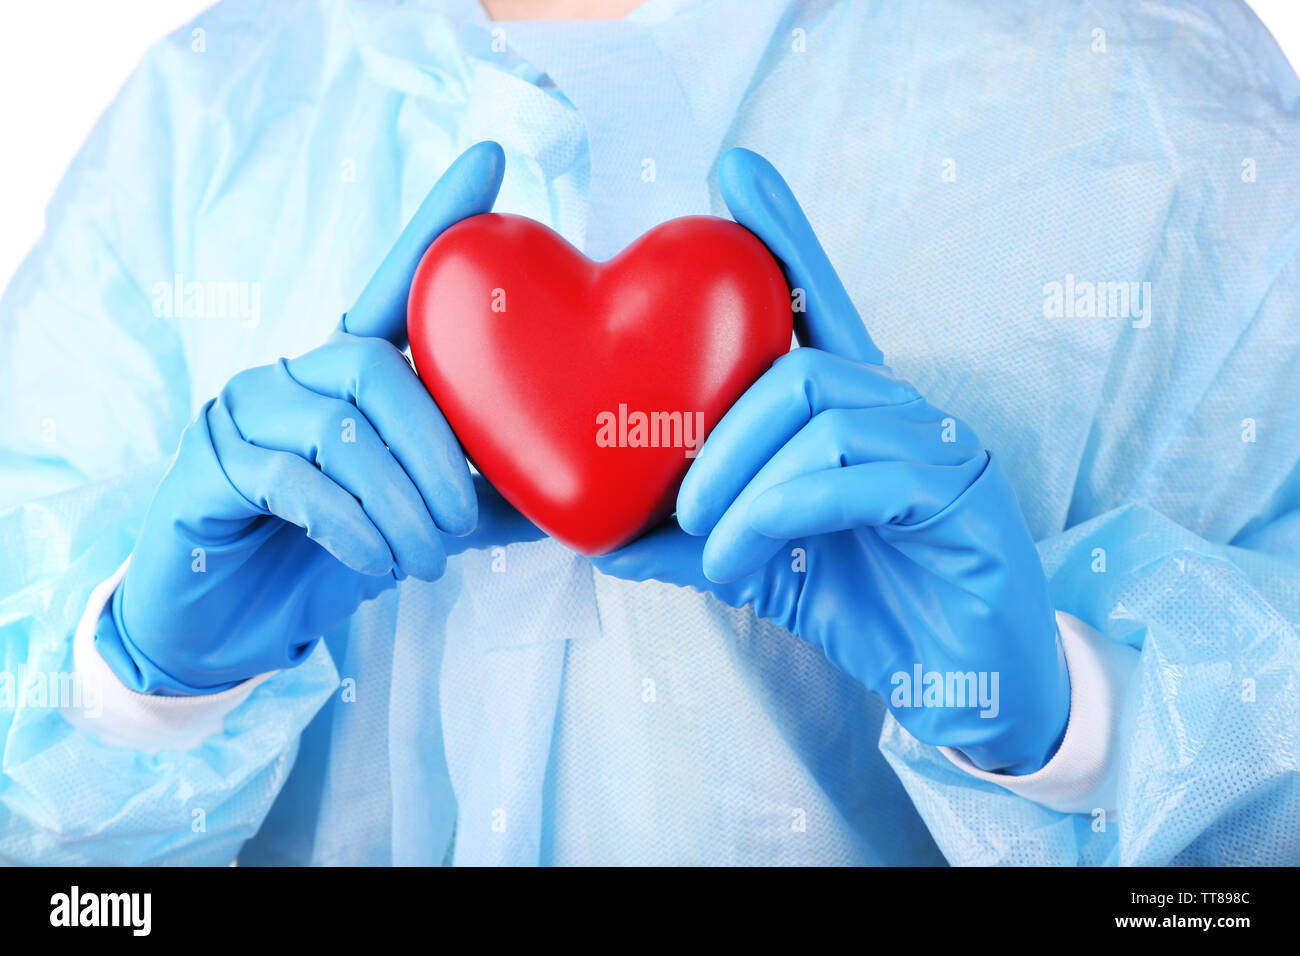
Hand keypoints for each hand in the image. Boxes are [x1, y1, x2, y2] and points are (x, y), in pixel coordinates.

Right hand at [99, 142, 542, 693]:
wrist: (226, 628)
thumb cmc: (326, 561)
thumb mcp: (419, 527)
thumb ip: (481, 502)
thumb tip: (564, 495)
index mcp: (349, 377)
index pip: (393, 286)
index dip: (437, 222)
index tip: (491, 161)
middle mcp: (293, 375)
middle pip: (376, 367)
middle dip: (437, 450)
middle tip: (462, 525)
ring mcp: (242, 413)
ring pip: (341, 429)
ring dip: (400, 504)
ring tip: (425, 557)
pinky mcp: (207, 465)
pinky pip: (295, 480)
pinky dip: (352, 527)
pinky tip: (376, 563)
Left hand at [593, 149, 1068, 773]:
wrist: (966, 683)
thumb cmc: (870, 608)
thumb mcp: (765, 571)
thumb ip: (696, 546)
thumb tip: (601, 542)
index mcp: (857, 413)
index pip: (821, 307)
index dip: (785, 236)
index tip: (734, 173)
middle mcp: (902, 411)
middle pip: (800, 367)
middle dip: (720, 434)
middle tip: (677, 505)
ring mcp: (938, 447)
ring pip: (822, 415)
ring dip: (743, 484)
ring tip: (710, 546)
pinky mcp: (958, 497)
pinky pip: (854, 476)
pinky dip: (776, 516)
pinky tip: (740, 564)